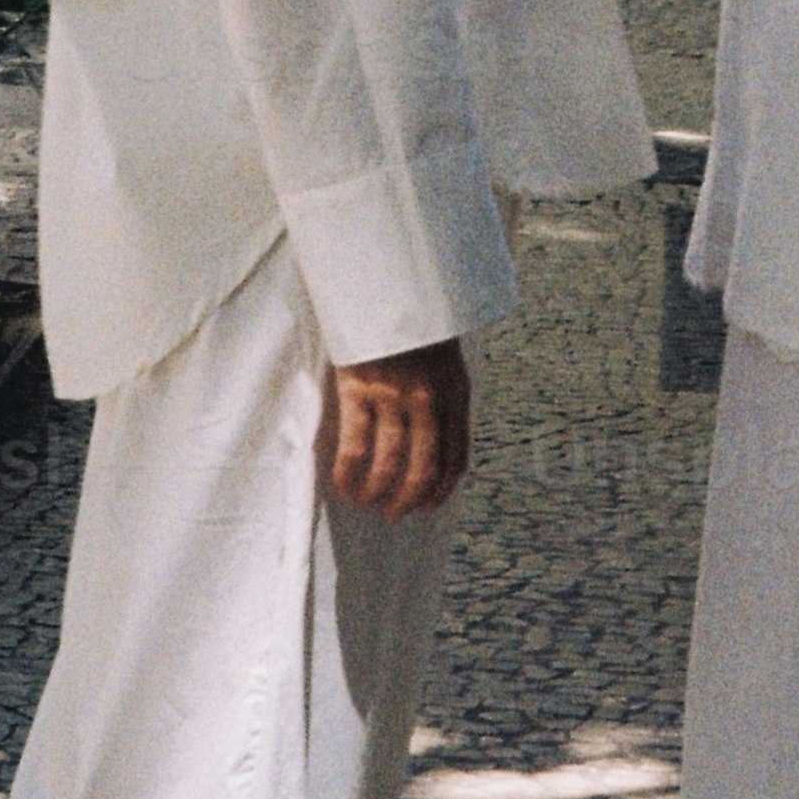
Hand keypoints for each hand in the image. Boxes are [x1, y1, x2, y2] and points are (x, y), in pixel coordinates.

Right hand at [322, 336, 471, 518]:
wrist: (389, 282)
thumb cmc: (416, 323)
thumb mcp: (447, 361)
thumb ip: (446, 400)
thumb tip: (439, 445)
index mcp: (455, 394)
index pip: (455, 459)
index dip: (440, 492)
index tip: (426, 507)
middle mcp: (429, 401)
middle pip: (423, 470)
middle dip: (408, 502)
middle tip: (394, 515)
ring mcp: (393, 397)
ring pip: (389, 466)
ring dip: (376, 493)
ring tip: (365, 502)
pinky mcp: (358, 390)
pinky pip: (355, 446)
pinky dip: (348, 473)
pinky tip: (342, 483)